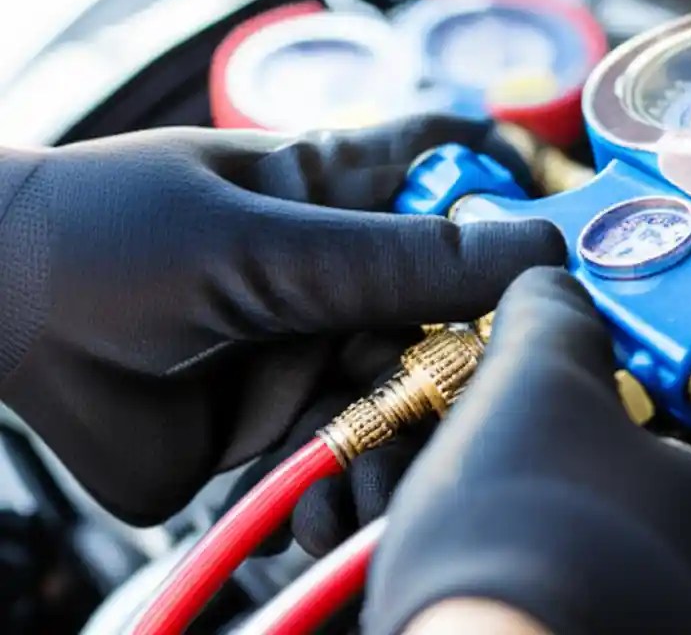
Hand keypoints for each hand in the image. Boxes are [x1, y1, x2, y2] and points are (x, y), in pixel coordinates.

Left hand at [0, 115, 564, 524]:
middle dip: (469, 380)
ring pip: (406, 413)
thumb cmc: (104, 238)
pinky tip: (319, 526)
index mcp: (343, 200)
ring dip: (403, 461)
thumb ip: (391, 258)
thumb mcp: (257, 241)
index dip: (521, 202)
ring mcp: (317, 359)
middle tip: (481, 425)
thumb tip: (534, 249)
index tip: (573, 259)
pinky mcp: (284, 435)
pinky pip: (340, 476)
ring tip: (371, 498)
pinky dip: (339, 507)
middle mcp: (345, 281)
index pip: (457, 176)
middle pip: (454, 324)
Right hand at [365, 268, 690, 634]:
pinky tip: (516, 530)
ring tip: (524, 466)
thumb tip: (550, 288)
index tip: (640, 338)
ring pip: (644, 521)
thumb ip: (555, 314)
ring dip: (586, 479)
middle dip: (620, 418)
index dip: (684, 349)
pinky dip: (572, 539)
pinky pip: (613, 570)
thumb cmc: (521, 555)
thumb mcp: (535, 385)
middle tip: (565, 394)